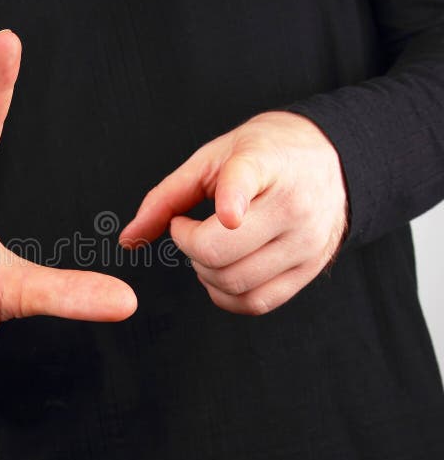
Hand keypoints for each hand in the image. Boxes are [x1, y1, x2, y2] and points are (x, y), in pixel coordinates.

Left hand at [120, 111, 347, 314]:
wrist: (332, 159)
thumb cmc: (264, 155)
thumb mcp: (213, 158)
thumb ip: (165, 197)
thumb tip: (127, 241)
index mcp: (268, 164)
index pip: (247, 182)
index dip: (233, 200)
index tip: (227, 214)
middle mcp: (295, 207)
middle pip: (221, 251)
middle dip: (188, 246)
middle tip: (189, 227)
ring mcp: (307, 243)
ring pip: (236, 283)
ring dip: (204, 272)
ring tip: (208, 244)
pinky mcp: (310, 270)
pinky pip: (256, 303)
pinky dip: (225, 295)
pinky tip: (221, 269)